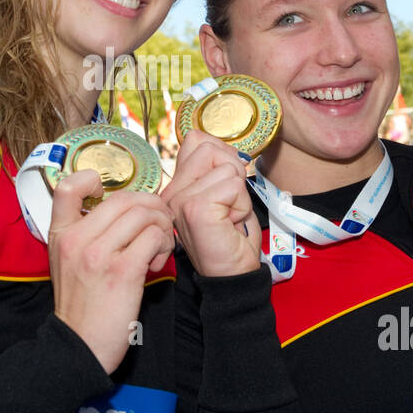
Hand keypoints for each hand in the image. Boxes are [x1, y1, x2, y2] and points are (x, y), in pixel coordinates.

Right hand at [48, 170, 174, 373]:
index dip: (92, 179)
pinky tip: (154, 263)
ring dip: (161, 228)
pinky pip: (154, 237)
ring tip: (157, 247)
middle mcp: (77, 239)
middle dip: (151, 207)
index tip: (109, 196)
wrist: (79, 346)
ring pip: (145, 215)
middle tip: (157, 226)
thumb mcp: (66, 263)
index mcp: (61, 234)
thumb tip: (121, 211)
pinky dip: (163, 246)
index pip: (67, 187)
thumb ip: (82, 234)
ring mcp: (99, 254)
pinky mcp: (123, 271)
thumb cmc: (81, 305)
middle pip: (124, 198)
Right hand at [161, 129, 260, 277]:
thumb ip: (216, 164)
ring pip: (225, 167)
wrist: (232, 273)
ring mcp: (179, 200)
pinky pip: (232, 185)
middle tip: (228, 204)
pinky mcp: (194, 209)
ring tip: (228, 215)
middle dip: (231, 173)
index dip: (222, 158)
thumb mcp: (224, 191)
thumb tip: (220, 143)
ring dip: (238, 192)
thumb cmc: (231, 235)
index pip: (196, 139)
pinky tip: (230, 223)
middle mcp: (171, 191)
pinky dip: (240, 203)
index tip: (224, 190)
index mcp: (175, 185)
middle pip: (210, 147)